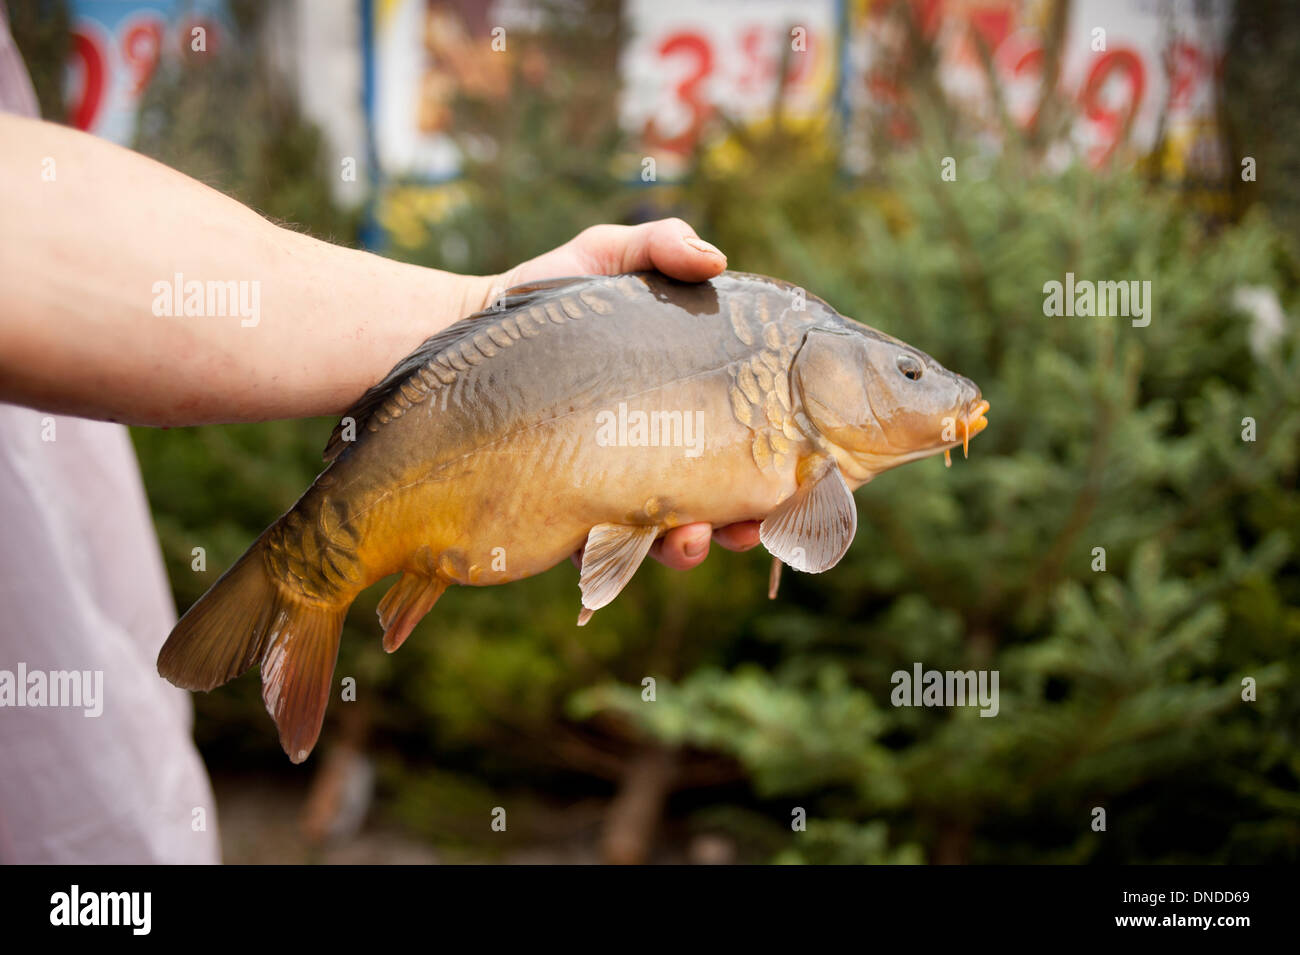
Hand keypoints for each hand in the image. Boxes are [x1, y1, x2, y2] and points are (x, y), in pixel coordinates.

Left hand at [496, 218, 760, 569]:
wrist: (470, 331)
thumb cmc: (553, 294)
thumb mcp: (609, 255)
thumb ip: (661, 247)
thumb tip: (714, 261)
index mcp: (691, 403)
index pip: (753, 442)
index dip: (782, 466)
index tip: (795, 478)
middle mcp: (665, 453)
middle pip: (725, 504)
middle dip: (743, 524)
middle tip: (747, 526)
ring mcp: (618, 489)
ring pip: (669, 538)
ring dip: (690, 546)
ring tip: (688, 538)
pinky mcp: (568, 514)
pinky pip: (600, 554)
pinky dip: (616, 559)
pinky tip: (617, 544)